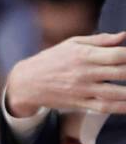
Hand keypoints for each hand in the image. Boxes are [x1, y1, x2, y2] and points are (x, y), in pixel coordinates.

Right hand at [6, 32, 125, 117]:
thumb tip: (124, 36)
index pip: (117, 54)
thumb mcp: (73, 44)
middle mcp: (85, 72)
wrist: (28, 82)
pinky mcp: (80, 103)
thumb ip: (100, 41)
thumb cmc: (52, 59)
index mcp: (84, 54)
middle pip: (120, 72)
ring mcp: (83, 90)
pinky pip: (104, 107)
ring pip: (115, 92)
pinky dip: (121, 107)